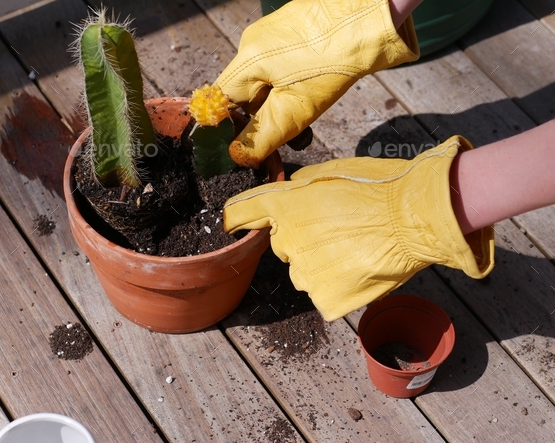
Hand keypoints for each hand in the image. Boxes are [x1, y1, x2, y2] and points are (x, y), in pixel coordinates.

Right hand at [215, 0, 418, 167]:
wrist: (374, 20)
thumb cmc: (335, 63)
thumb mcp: (295, 110)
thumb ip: (262, 136)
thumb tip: (238, 155)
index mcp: (248, 59)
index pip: (222, 100)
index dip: (231, 126)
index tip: (249, 144)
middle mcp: (254, 42)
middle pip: (246, 92)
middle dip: (265, 119)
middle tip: (291, 136)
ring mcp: (273, 33)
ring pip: (267, 81)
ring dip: (282, 106)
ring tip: (308, 121)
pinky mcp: (293, 30)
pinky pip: (282, 66)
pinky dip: (292, 87)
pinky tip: (314, 93)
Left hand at [223, 137, 493, 320]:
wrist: (414, 218)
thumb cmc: (378, 188)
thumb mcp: (333, 172)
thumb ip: (300, 187)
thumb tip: (287, 192)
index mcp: (284, 207)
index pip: (240, 214)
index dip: (234, 218)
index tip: (229, 224)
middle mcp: (286, 241)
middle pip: (282, 245)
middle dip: (301, 239)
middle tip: (337, 230)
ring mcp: (305, 274)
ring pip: (303, 271)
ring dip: (320, 264)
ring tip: (353, 249)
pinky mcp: (325, 299)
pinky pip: (322, 293)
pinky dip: (337, 286)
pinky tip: (358, 269)